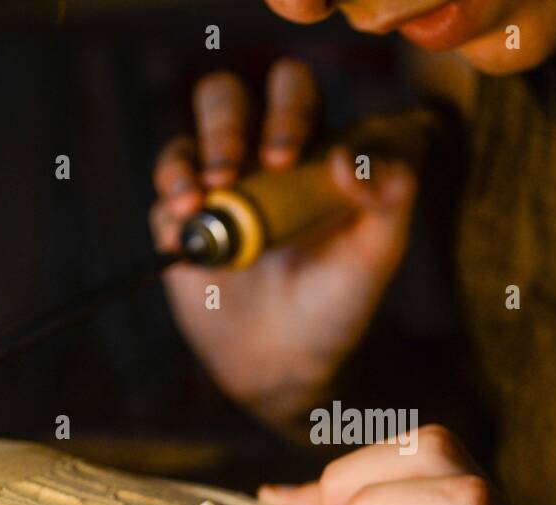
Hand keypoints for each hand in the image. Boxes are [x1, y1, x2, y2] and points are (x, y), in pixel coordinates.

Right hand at [150, 61, 417, 428]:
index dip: (287, 110)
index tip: (286, 159)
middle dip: (226, 123)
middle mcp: (259, 158)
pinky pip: (166, 194)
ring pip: (189, 138)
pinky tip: (186, 228)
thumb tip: (350, 159)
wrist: (287, 361)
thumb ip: (389, 199)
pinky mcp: (185, 222)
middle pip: (228, 98)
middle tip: (237, 167)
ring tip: (206, 194)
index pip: (292, 92)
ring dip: (193, 156)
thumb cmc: (340, 300)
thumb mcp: (377, 254)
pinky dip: (172, 202)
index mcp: (310, 150)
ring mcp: (219, 188)